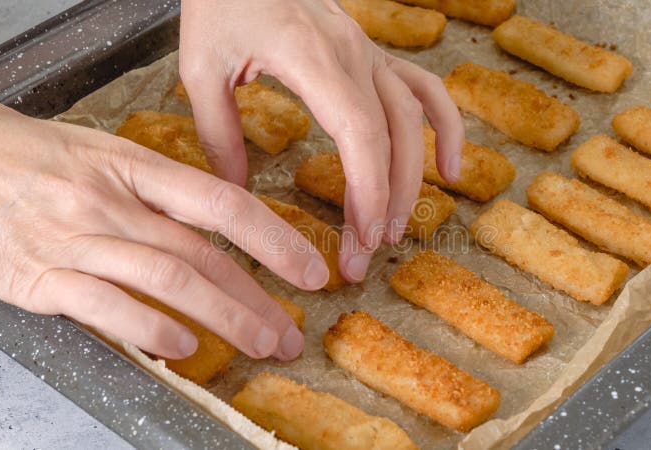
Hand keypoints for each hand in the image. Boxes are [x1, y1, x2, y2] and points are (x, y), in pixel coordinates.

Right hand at [0, 96, 328, 360]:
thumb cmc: (33, 158)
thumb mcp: (104, 155)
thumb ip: (158, 191)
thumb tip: (217, 224)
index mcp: (135, 167)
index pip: (224, 204)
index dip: (274, 239)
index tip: (308, 269)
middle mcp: (113, 202)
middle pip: (204, 253)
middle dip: (258, 298)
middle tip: (291, 331)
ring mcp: (77, 238)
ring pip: (168, 280)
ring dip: (225, 317)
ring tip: (260, 343)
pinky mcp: (39, 275)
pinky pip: (105, 305)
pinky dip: (149, 328)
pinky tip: (183, 346)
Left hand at [179, 0, 463, 281]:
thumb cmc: (220, 2)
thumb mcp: (201, 68)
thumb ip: (218, 133)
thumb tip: (235, 194)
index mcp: (313, 58)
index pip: (361, 134)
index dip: (370, 191)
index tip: (364, 238)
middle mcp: (354, 54)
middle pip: (392, 136)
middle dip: (388, 202)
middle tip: (366, 254)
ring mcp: (369, 52)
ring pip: (413, 120)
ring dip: (412, 178)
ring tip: (398, 228)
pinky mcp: (371, 55)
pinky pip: (424, 89)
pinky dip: (445, 128)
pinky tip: (450, 168)